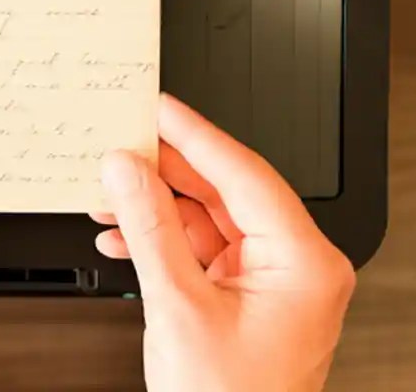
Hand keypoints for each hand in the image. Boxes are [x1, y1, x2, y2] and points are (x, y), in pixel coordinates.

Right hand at [95, 94, 356, 391]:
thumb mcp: (179, 307)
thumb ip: (150, 229)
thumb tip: (127, 170)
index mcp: (306, 263)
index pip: (246, 175)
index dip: (196, 135)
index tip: (159, 108)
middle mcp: (298, 266)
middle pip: (226, 193)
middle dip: (166, 173)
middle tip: (122, 144)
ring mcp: (272, 282)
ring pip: (208, 219)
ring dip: (155, 210)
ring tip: (109, 198)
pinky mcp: (246, 296)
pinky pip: (202, 250)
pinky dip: (162, 242)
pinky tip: (123, 237)